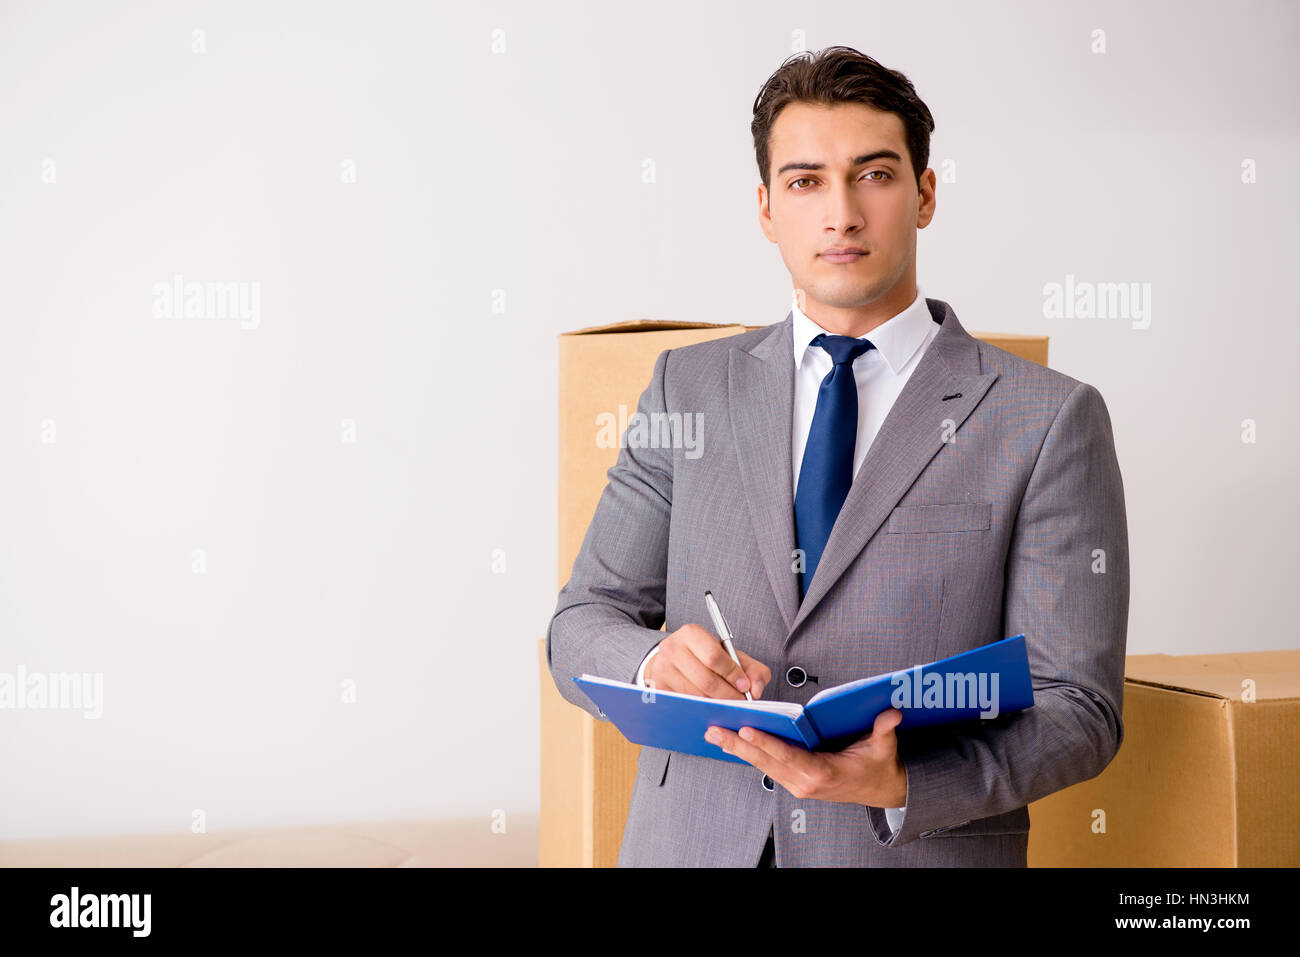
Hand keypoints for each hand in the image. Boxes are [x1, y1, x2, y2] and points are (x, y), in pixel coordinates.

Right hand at [645, 623, 770, 699]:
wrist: (673, 659)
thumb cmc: (706, 657)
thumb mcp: (731, 656)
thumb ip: (752, 669)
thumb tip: (756, 690)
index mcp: (691, 633)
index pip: (714, 656)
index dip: (733, 674)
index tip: (745, 687)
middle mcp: (672, 649)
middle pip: (705, 680)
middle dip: (728, 695)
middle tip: (740, 703)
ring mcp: (662, 670)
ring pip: (696, 695)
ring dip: (716, 705)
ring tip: (728, 706)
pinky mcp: (658, 688)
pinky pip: (685, 705)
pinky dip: (702, 710)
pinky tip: (711, 709)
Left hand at [704, 707, 906, 806]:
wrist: (881, 790)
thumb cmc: (878, 768)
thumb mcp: (884, 748)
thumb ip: (884, 730)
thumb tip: (890, 715)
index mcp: (823, 773)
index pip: (788, 756)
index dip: (766, 743)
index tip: (745, 730)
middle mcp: (805, 781)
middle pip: (766, 761)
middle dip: (738, 745)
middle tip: (714, 730)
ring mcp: (798, 784)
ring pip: (762, 764)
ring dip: (738, 749)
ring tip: (715, 733)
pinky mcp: (794, 781)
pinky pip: (768, 766)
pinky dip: (749, 753)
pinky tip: (733, 742)